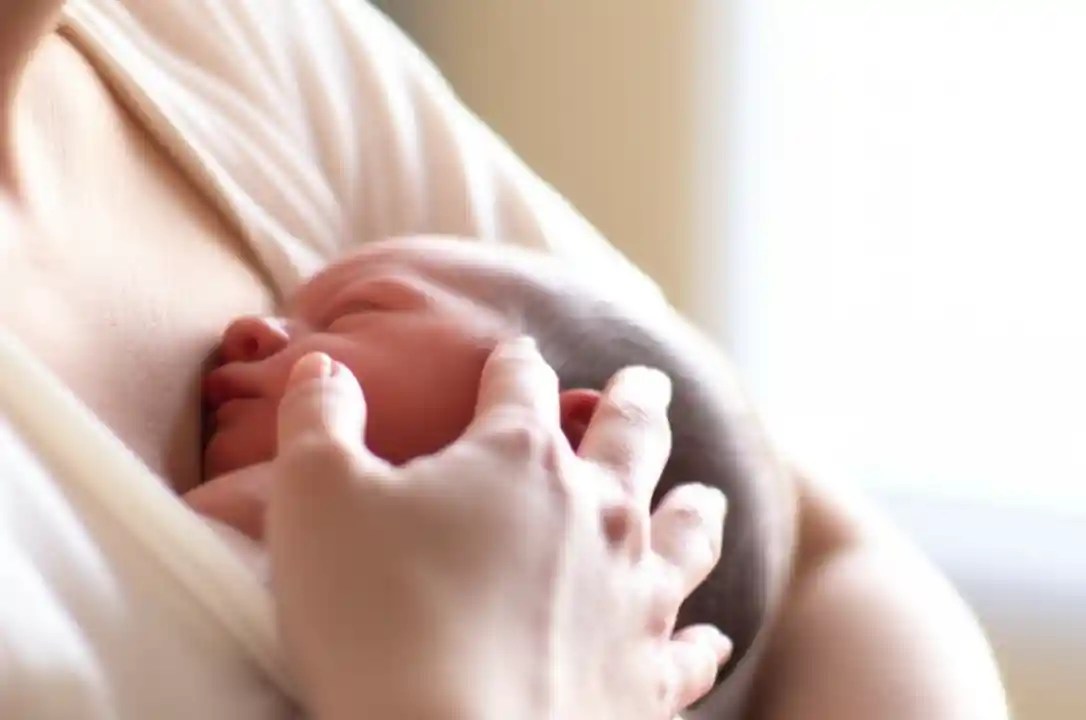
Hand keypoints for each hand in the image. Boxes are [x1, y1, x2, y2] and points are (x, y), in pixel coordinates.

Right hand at [264, 339, 730, 718]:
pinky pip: (690, 652)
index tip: (514, 355)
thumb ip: (319, 421)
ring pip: (685, 534)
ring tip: (706, 494)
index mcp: (520, 459)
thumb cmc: (377, 616)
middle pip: (629, 438)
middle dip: (635, 404)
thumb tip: (321, 368)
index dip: (512, 364)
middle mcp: (597, 513)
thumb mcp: (316, 500)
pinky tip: (713, 636)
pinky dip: (702, 641)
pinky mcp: (648, 678)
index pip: (519, 386)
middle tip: (645, 383)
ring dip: (696, 508)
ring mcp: (633, 595)